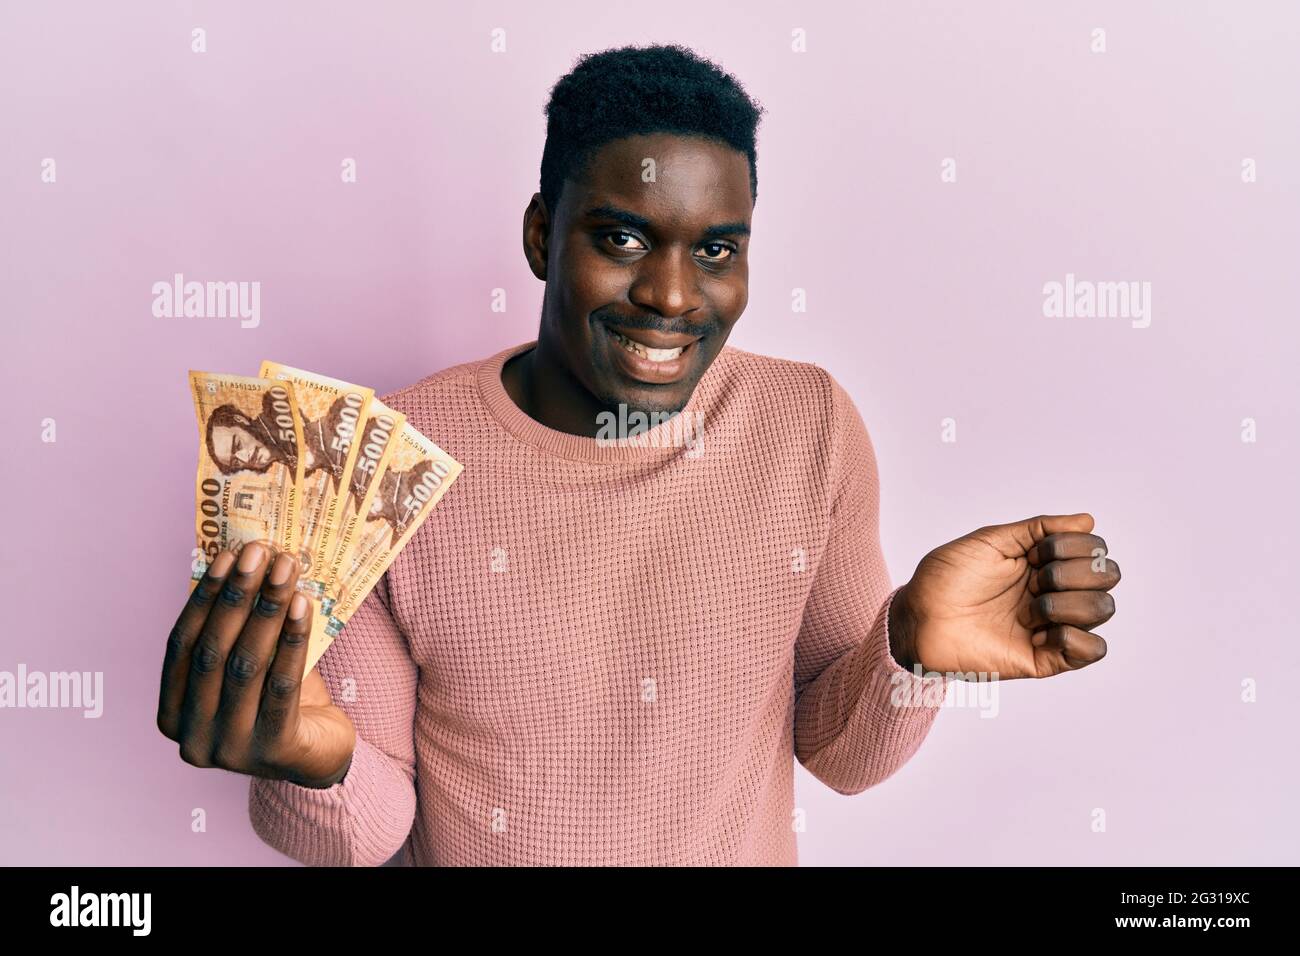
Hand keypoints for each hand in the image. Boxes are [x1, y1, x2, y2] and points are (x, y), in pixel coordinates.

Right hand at [157, 542, 355, 787]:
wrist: (320, 755)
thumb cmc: (278, 703)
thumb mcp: (247, 670)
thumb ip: (235, 634)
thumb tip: (244, 565)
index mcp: (172, 716)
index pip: (180, 646)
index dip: (202, 597)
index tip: (225, 555)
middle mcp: (193, 738)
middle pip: (212, 653)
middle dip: (236, 595)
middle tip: (259, 552)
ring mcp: (231, 749)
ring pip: (247, 665)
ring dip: (266, 609)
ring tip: (286, 569)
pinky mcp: (273, 750)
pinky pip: (282, 684)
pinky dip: (293, 640)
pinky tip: (303, 606)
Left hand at [892, 513, 1119, 679]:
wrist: (920, 618)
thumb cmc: (945, 578)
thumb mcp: (991, 540)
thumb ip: (1039, 528)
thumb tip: (1087, 520)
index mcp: (1042, 563)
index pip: (1094, 549)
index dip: (1072, 547)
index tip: (1034, 554)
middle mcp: (1053, 592)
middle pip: (1107, 577)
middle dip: (1075, 572)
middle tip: (1035, 580)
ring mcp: (1051, 625)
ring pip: (1102, 609)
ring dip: (1069, 603)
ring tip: (1031, 610)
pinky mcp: (1045, 658)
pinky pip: (1092, 651)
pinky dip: (1079, 638)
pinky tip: (1044, 632)